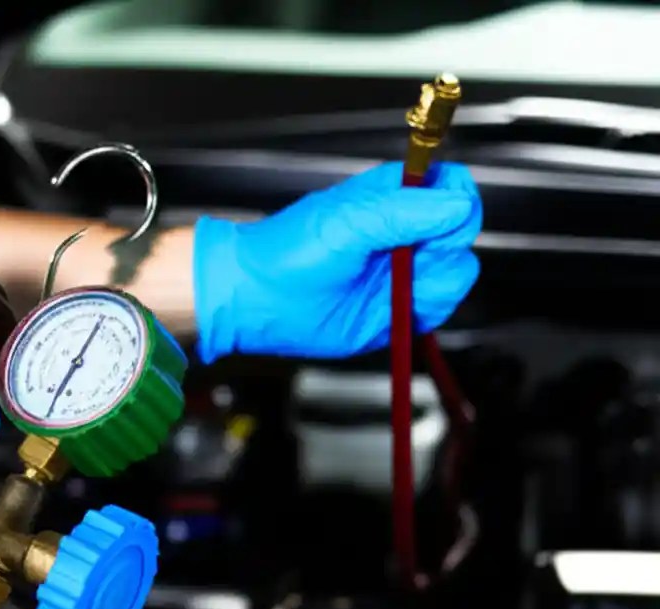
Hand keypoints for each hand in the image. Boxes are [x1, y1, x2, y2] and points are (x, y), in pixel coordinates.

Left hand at [193, 161, 481, 361]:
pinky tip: (392, 306)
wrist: (256, 300)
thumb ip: (405, 211)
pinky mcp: (399, 309)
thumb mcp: (348, 221)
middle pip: (463, 233)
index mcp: (394, 197)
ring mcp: (404, 271)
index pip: (454, 188)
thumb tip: (458, 205)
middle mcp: (405, 232)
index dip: (456, 203)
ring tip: (394, 284)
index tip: (436, 219)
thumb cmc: (288, 251)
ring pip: (457, 273)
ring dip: (434, 282)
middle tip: (408, 257)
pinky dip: (425, 309)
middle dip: (444, 248)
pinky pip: (438, 309)